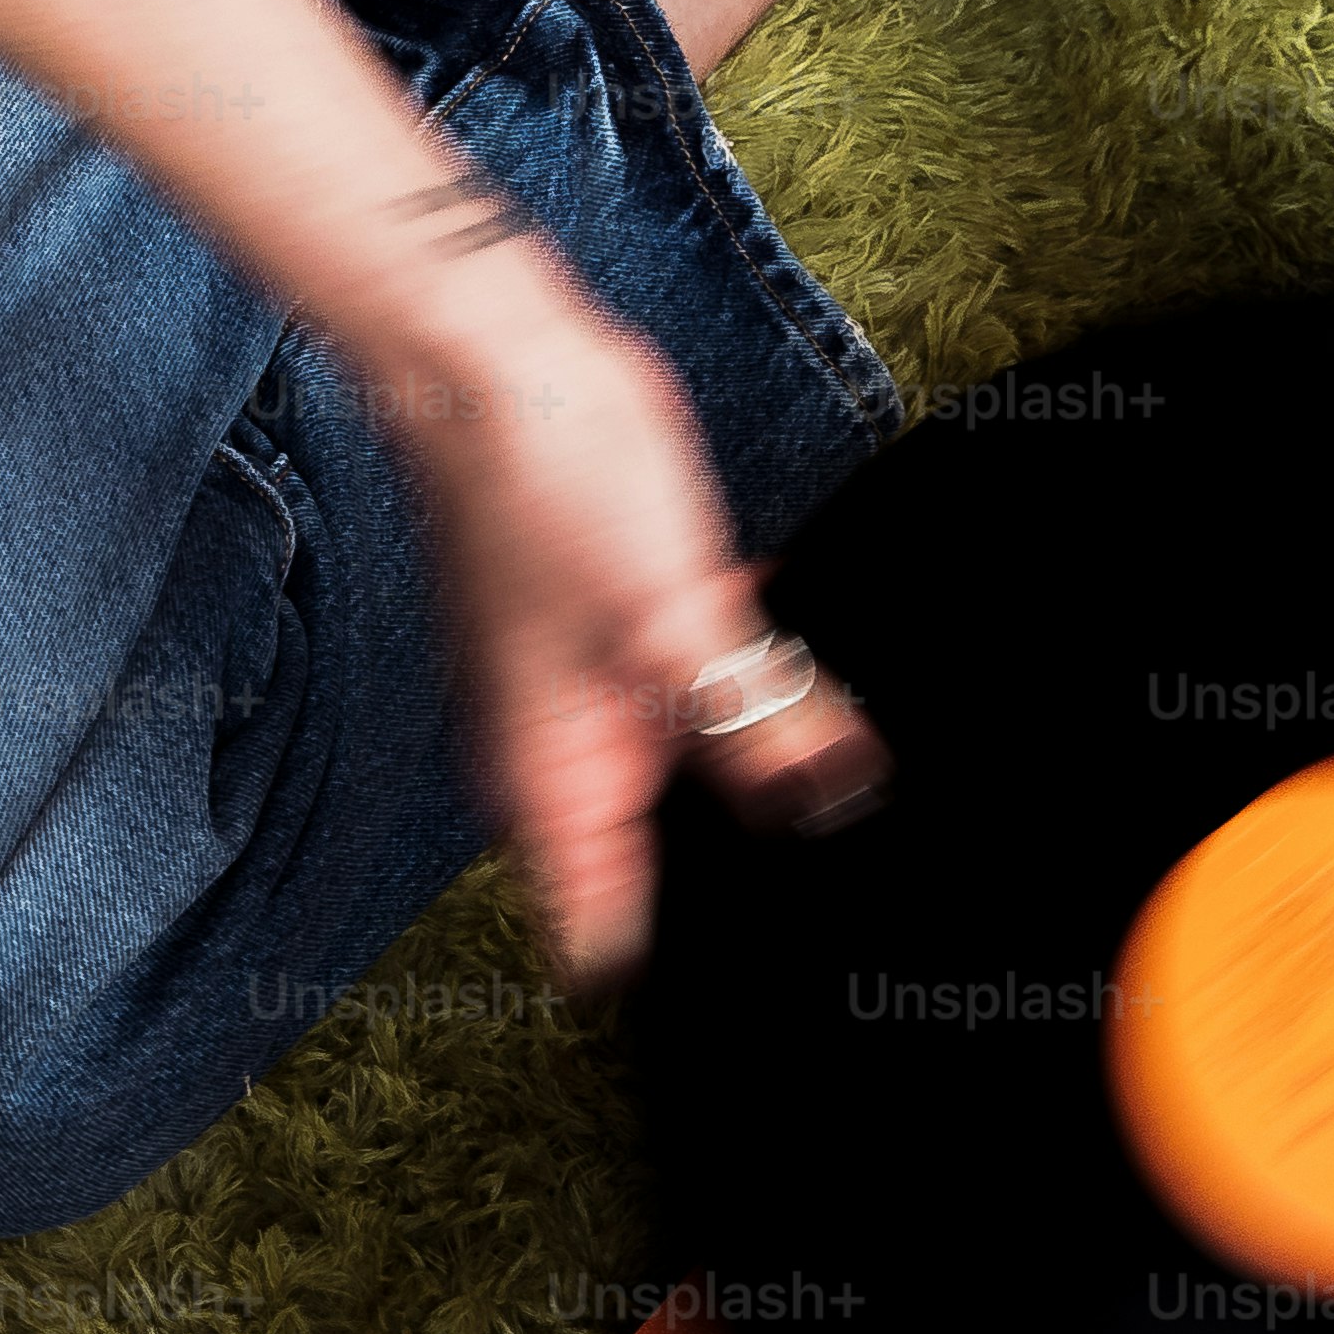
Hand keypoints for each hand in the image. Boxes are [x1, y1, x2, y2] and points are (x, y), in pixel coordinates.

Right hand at [355, 271, 887, 988]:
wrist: (499, 362)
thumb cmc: (544, 485)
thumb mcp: (681, 626)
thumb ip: (759, 731)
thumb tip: (834, 805)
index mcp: (552, 791)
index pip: (608, 944)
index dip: (687, 971)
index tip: (778, 962)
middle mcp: (564, 764)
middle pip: (669, 865)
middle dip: (752, 853)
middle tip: (831, 825)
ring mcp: (595, 702)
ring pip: (700, 775)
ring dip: (760, 755)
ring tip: (822, 731)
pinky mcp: (627, 641)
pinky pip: (706, 695)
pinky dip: (751, 683)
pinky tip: (794, 651)